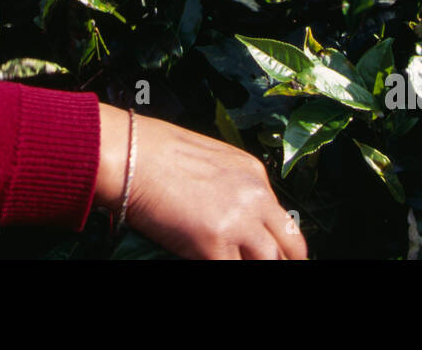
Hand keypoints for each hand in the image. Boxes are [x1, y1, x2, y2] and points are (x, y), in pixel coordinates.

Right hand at [94, 103, 307, 258]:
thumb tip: (228, 216)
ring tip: (235, 261)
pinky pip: (233, 269)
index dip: (276, 241)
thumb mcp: (207, 161)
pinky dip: (226, 268)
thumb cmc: (152, 152)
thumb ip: (228, 188)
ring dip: (257, 265)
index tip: (267, 253)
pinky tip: (211, 261)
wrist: (129, 154)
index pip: (281, 219)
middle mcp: (255, 197)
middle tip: (273, 265)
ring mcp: (238, 222)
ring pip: (271, 261)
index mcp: (254, 174)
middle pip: (292, 244)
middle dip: (285, 260)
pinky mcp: (215, 245)